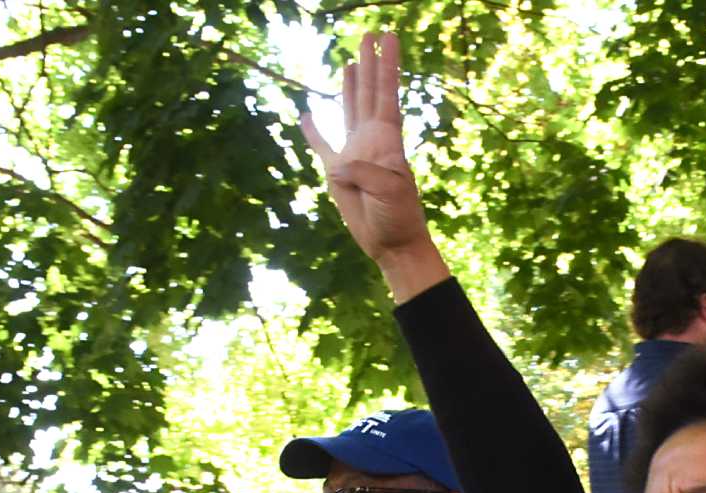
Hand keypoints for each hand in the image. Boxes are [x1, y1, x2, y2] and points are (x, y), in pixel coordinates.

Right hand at [300, 34, 445, 294]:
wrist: (393, 244)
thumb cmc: (399, 216)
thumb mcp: (388, 190)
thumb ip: (363, 171)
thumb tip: (338, 166)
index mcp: (387, 139)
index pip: (386, 93)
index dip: (387, 65)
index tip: (389, 37)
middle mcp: (372, 140)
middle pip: (369, 92)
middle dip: (370, 63)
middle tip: (369, 35)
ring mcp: (355, 154)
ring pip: (350, 109)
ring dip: (350, 85)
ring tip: (352, 60)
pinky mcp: (338, 173)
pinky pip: (323, 146)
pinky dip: (313, 131)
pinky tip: (306, 114)